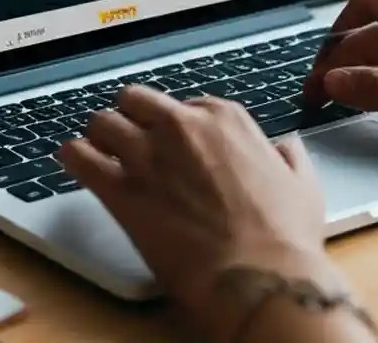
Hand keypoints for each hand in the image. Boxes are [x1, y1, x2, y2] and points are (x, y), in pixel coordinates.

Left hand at [58, 87, 342, 338]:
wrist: (257, 276)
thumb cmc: (284, 237)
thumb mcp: (303, 186)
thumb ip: (290, 159)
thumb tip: (286, 147)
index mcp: (225, 119)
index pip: (184, 103)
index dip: (175, 126)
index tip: (172, 144)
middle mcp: (182, 126)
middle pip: (135, 100)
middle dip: (131, 119)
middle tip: (129, 140)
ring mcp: (148, 155)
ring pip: (102, 121)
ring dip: (100, 137)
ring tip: (99, 153)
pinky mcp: (120, 189)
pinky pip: (78, 155)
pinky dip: (73, 157)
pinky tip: (76, 164)